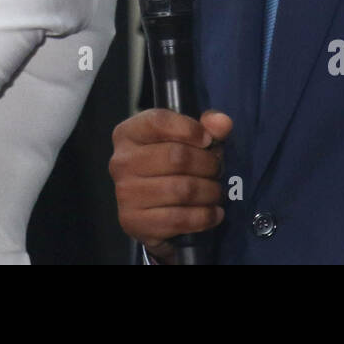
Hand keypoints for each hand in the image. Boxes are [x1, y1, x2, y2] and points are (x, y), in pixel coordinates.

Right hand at [109, 108, 232, 262]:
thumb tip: (222, 123)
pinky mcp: (133, 221)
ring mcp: (124, 193)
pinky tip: (213, 213)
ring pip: (181, 190)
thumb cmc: (169, 165)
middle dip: (207, 164)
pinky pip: (178, 219)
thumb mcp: (187, 139)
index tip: (208, 140)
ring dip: (209, 192)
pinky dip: (204, 216)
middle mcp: (121, 162)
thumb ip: (207, 126)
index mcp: (128, 133)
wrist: (151, 209)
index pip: (159, 122)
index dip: (190, 129)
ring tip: (215, 192)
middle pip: (177, 157)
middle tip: (217, 171)